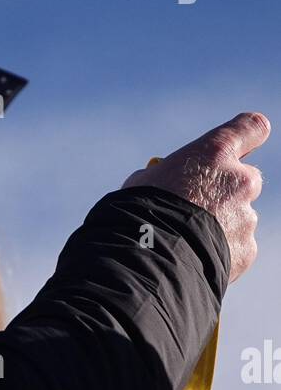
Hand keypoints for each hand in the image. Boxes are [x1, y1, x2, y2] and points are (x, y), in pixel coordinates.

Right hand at [122, 111, 269, 282]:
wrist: (147, 261)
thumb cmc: (137, 216)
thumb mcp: (145, 182)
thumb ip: (170, 174)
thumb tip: (163, 181)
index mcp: (215, 153)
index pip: (251, 128)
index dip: (248, 138)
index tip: (244, 145)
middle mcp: (239, 180)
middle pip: (245, 180)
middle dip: (227, 194)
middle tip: (198, 211)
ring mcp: (246, 217)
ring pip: (239, 220)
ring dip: (220, 228)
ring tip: (186, 243)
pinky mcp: (246, 250)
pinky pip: (236, 250)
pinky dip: (220, 254)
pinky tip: (193, 261)